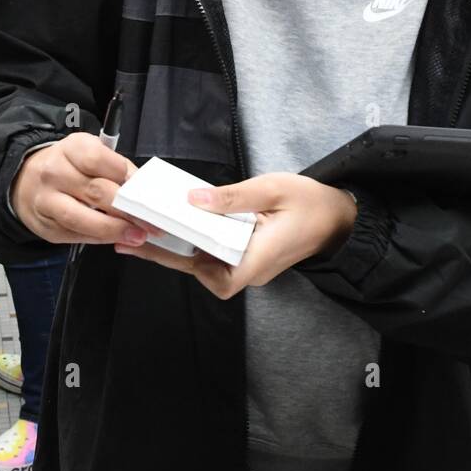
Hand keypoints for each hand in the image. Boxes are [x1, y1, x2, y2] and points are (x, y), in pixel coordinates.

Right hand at [10, 131, 144, 244]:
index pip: (98, 160)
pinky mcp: (45, 226)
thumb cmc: (71, 165)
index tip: (143, 190)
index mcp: (71, 148)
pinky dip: (99, 238)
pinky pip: (74, 235)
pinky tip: (115, 238)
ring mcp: (46, 201)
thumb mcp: (94, 153)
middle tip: (150, 221)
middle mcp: (54, 173)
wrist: (27, 179)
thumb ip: (120, 170)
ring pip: (81, 218)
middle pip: (95, 192)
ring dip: (113, 230)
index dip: (123, 176)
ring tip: (136, 235)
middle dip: (126, 209)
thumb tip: (144, 191)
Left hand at [113, 173, 357, 299]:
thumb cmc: (311, 202)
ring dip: (178, 248)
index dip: (191, 265)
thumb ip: (232, 197)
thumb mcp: (273, 189)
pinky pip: (217, 254)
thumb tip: (192, 200)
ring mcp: (251, 266)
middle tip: (131, 237)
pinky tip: (176, 226)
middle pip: (204, 271)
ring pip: (207, 263)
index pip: (221, 281)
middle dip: (167, 254)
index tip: (167, 243)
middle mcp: (253, 270)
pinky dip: (195, 242)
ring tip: (144, 229)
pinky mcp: (249, 257)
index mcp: (261, 258)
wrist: (339, 215)